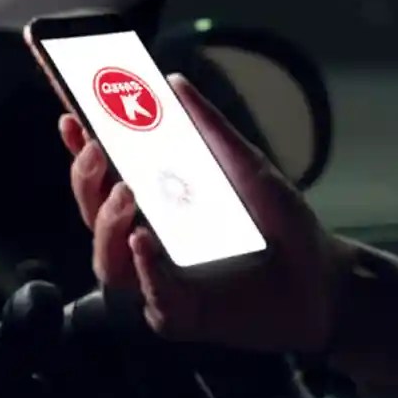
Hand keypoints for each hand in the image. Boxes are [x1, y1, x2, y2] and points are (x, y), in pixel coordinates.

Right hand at [59, 74, 348, 352]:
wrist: (325, 282)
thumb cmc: (286, 228)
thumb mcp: (249, 169)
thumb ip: (212, 130)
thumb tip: (174, 83)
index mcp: (164, 207)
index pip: (108, 179)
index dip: (82, 152)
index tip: (71, 118)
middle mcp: (154, 243)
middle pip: (94, 216)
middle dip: (86, 181)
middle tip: (99, 151)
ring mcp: (163, 281)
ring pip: (108, 260)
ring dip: (108, 223)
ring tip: (125, 193)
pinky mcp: (181, 314)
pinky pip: (150, 294)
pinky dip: (145, 266)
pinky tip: (145, 240)